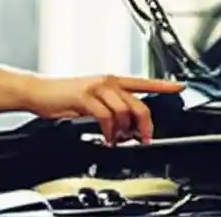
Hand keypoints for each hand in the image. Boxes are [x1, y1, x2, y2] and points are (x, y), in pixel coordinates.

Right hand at [21, 74, 184, 144]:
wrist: (40, 93)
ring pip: (124, 111)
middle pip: (138, 103)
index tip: (179, 87)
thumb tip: (127, 126)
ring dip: (123, 131)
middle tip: (143, 139)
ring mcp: (97, 88)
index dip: (163, 85)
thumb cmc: (64, 97)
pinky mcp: (86, 97)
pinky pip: (106, 117)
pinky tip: (106, 137)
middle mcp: (108, 81)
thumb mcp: (92, 100)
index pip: (143, 82)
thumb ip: (110, 108)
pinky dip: (109, 131)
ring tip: (115, 139)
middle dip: (144, 126)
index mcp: (112, 81)